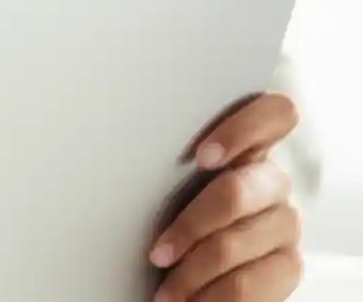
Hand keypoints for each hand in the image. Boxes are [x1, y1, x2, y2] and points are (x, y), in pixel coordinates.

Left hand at [151, 93, 302, 300]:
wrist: (177, 271)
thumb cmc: (162, 215)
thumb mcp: (159, 184)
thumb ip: (161, 161)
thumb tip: (108, 143)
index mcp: (244, 148)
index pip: (275, 114)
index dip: (243, 129)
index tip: (202, 156)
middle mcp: (270, 182)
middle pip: (241, 188)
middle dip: (191, 224)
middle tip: (156, 254)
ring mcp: (283, 224)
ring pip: (237, 242)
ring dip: (191, 272)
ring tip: (164, 293)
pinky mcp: (287, 266)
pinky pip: (251, 284)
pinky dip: (213, 297)